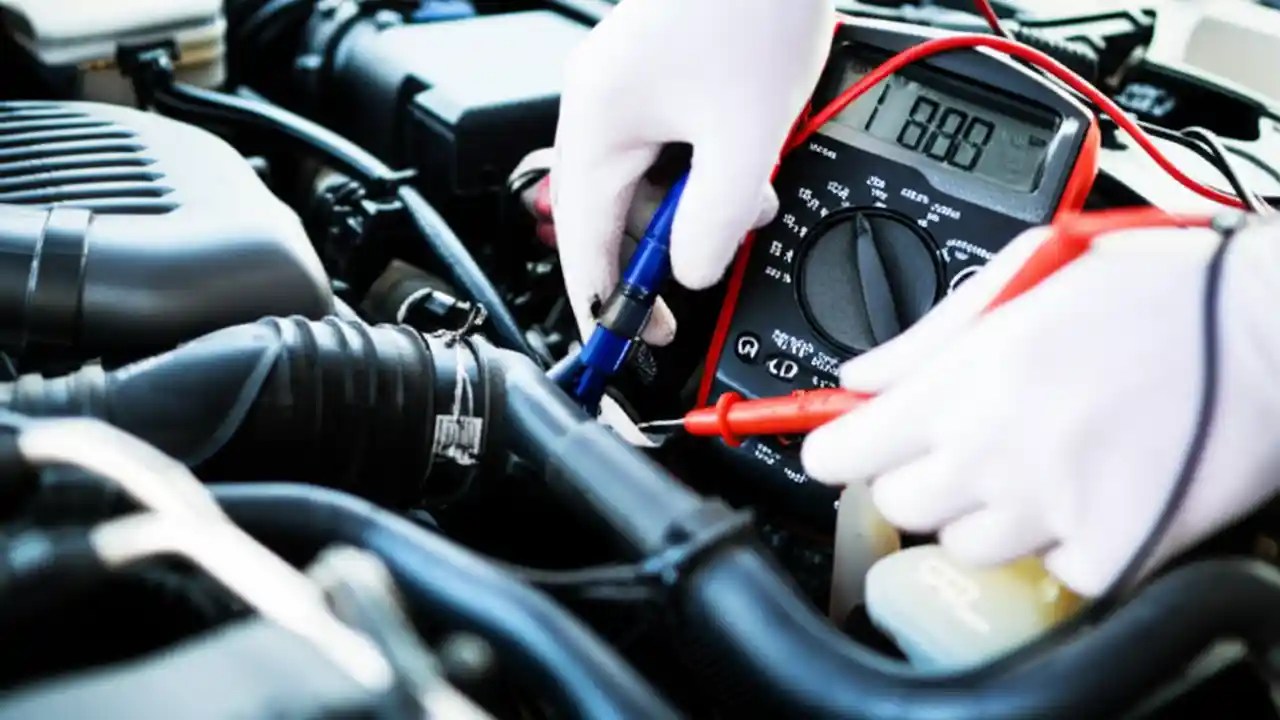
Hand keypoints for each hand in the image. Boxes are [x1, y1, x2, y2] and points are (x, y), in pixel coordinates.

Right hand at [552, 0, 834, 342]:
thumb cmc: (754, 6)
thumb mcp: (744, 137)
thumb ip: (713, 220)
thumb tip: (690, 270)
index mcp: (598, 123)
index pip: (582, 240)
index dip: (601, 303)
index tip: (617, 346)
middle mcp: (598, 105)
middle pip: (609, 214)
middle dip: (656, 253)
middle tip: (688, 292)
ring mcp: (625, 88)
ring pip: (643, 183)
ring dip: (691, 208)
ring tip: (744, 200)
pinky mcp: (657, 77)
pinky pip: (665, 149)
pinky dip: (700, 174)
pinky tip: (740, 167)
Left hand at [802, 220, 1279, 596]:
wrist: (1271, 330)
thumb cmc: (1159, 291)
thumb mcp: (1024, 277)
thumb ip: (927, 337)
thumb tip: (859, 377)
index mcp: (965, 383)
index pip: (841, 453)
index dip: (839, 447)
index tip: (850, 445)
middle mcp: (997, 453)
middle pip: (896, 505)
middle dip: (917, 475)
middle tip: (965, 441)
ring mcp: (1053, 511)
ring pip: (963, 546)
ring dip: (987, 512)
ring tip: (1042, 460)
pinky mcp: (1111, 554)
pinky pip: (1048, 571)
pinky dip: (1063, 541)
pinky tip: (1094, 490)